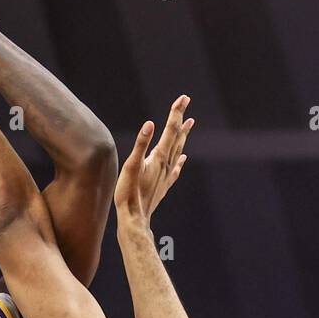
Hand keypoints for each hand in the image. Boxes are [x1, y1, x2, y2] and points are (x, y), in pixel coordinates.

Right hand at [114, 97, 194, 224]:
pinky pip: (175, 168)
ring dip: (183, 135)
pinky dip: (180, 160)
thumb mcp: (131, 165)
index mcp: (159, 157)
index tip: (183, 98)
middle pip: (176, 137)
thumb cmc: (129, 193)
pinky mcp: (163, 185)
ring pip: (178, 150)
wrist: (134, 219)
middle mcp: (166, 164)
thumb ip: (141, 144)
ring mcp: (166, 175)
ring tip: (189, 123)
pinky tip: (183, 158)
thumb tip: (150, 124)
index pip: (170, 129)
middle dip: (181, 118)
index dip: (176, 112)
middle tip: (186, 102)